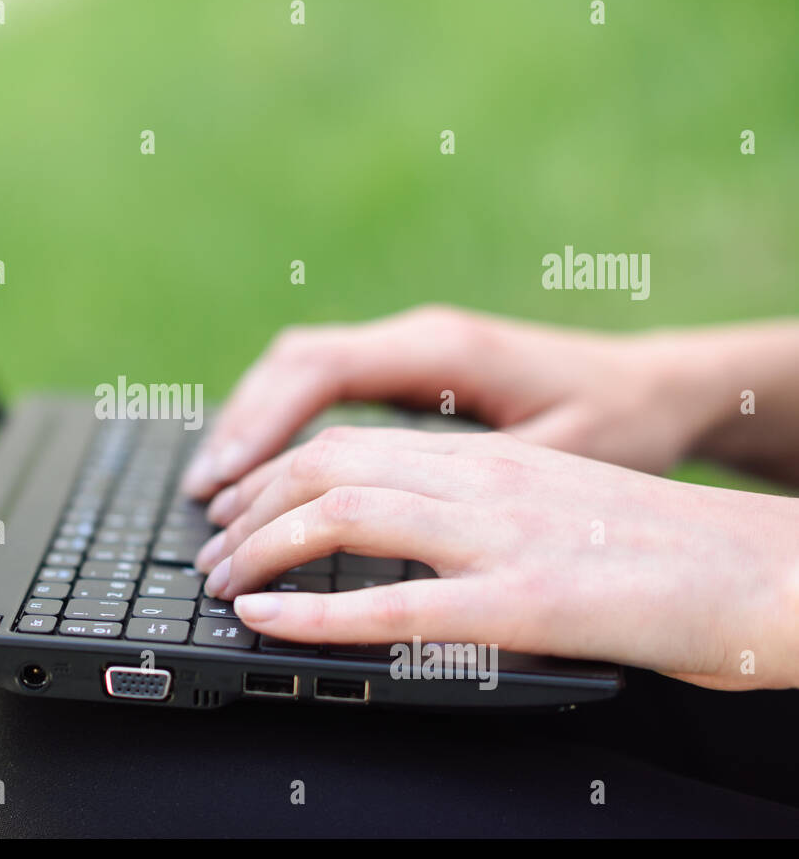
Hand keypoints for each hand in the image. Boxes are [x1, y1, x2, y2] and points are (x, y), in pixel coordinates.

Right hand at [180, 305, 724, 499]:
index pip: (320, 370)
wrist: (657, 387)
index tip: (224, 477)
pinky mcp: (408, 374)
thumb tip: (396, 519)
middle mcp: (415, 339)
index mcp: (441, 350)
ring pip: (298, 371)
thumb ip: (476, 479)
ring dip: (251, 424)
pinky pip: (322, 388)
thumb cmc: (620, 421)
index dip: (261, 422)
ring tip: (213, 490)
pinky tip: (262, 470)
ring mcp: (408, 352)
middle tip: (202, 495)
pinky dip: (281, 425)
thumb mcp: (560, 458)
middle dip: (239, 425)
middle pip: (292, 363)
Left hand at [195, 427, 798, 690]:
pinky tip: (263, 619)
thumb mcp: (553, 505)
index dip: (275, 473)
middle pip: (330, 466)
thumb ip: (475, 509)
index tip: (237, 509)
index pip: (350, 442)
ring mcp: (503, 535)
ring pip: (346, 515)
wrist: (767, 571)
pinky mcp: (525, 601)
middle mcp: (485, 480)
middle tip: (209, 549)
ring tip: (219, 580)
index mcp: (489, 457)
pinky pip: (395, 604)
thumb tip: (402, 546)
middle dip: (251, 506)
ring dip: (262, 549)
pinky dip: (312, 612)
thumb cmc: (664, 549)